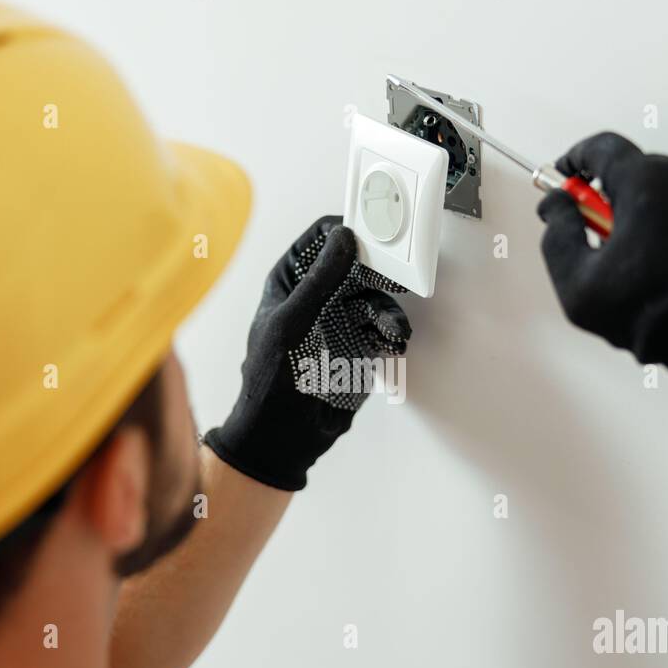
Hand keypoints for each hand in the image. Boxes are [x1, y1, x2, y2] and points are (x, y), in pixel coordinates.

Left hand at [204, 216, 411, 489]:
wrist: (286, 436)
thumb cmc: (271, 380)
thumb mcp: (292, 323)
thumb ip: (320, 280)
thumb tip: (346, 239)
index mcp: (290, 280)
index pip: (320, 239)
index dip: (347, 231)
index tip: (373, 233)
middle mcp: (317, 293)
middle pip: (358, 263)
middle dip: (379, 269)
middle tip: (396, 276)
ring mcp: (341, 318)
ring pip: (375, 295)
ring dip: (387, 309)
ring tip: (392, 328)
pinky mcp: (361, 342)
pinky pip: (384, 325)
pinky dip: (392, 331)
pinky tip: (393, 342)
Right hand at [538, 131, 667, 434]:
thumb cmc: (657, 318)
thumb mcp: (578, 286)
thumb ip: (558, 234)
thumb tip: (558, 205)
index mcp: (645, 182)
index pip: (601, 148)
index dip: (579, 160)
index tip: (572, 175)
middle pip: (646, 172)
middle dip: (627, 201)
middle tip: (622, 245)